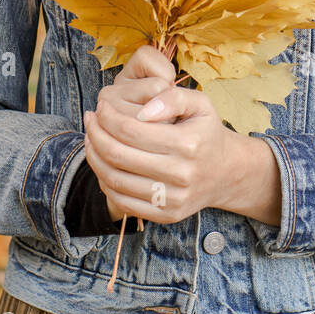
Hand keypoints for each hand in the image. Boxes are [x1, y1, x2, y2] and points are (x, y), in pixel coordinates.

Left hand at [83, 43, 240, 225]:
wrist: (225, 172)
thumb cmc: (206, 133)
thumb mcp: (200, 104)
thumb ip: (172, 98)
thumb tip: (143, 110)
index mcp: (188, 144)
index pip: (132, 130)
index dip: (109, 117)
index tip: (100, 107)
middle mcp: (181, 175)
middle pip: (119, 155)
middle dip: (96, 134)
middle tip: (89, 121)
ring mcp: (172, 199)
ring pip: (115, 179)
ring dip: (94, 157)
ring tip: (90, 139)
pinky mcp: (165, 216)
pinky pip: (122, 201)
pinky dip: (104, 181)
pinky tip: (102, 163)